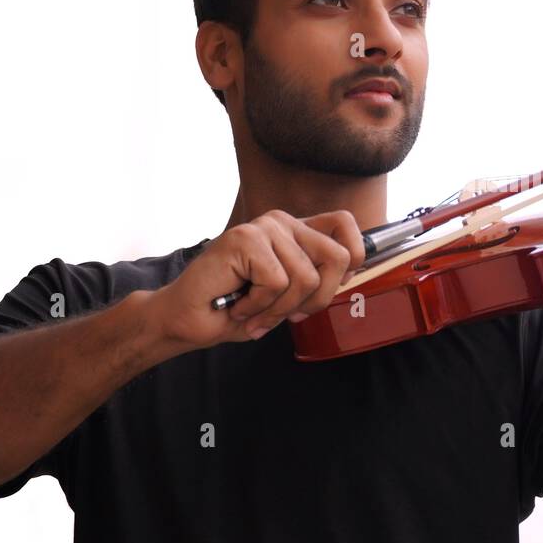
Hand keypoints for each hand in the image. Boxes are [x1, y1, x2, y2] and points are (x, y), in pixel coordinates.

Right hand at [146, 209, 364, 349]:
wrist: (188, 319)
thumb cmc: (236, 309)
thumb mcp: (289, 296)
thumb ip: (317, 279)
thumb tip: (352, 273)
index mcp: (296, 232)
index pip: (345, 223)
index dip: (353, 256)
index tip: (330, 286)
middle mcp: (283, 222)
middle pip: (337, 257)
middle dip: (317, 299)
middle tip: (289, 315)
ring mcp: (264, 227)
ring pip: (306, 277)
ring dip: (280, 309)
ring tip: (255, 311)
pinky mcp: (245, 239)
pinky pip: (276, 282)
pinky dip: (259, 306)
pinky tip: (238, 304)